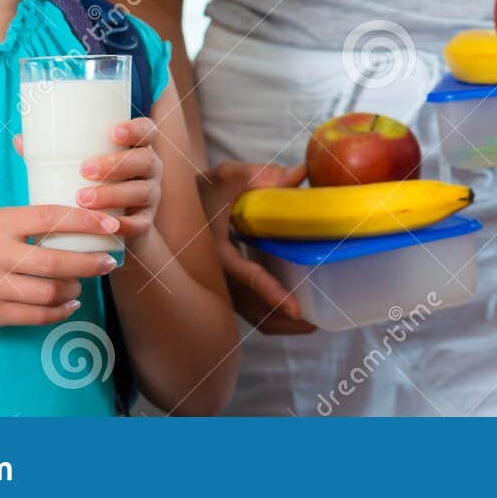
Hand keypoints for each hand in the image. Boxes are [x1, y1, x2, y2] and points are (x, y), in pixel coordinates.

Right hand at [0, 205, 122, 332]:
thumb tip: (74, 218)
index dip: (86, 221)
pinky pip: (36, 316)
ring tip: (83, 282)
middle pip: (55, 262)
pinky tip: (69, 304)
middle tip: (108, 261)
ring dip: (74, 288)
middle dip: (89, 263)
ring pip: (49, 292)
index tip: (111, 225)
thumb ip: (23, 221)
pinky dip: (59, 311)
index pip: (51, 218)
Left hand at [14, 118, 162, 252]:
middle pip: (144, 161)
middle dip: (116, 164)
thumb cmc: (91, 187)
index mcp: (135, 148)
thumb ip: (54, 154)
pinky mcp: (145, 223)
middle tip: (84, 169)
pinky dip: (125, 225)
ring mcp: (150, 197)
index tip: (113, 132)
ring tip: (82, 199)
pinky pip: (141, 224)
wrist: (110, 231)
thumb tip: (19, 140)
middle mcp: (149, 170)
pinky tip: (109, 227)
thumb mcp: (79, 168)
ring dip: (114, 194)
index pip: (146, 131)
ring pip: (142, 192)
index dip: (135, 129)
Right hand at [199, 160, 316, 334]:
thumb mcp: (227, 177)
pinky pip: (252, 310)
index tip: (297, 310)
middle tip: (317, 323)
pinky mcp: (230, 288)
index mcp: (219, 253)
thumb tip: (300, 173)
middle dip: (286, 323)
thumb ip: (259, 176)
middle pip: (256, 312)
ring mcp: (224, 286)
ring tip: (313, 321)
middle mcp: (220, 277)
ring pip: (255, 317)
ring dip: (282, 324)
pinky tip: (295, 307)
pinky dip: (272, 314)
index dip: (273, 295)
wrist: (178, 207)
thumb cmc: (205, 190)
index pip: (250, 279)